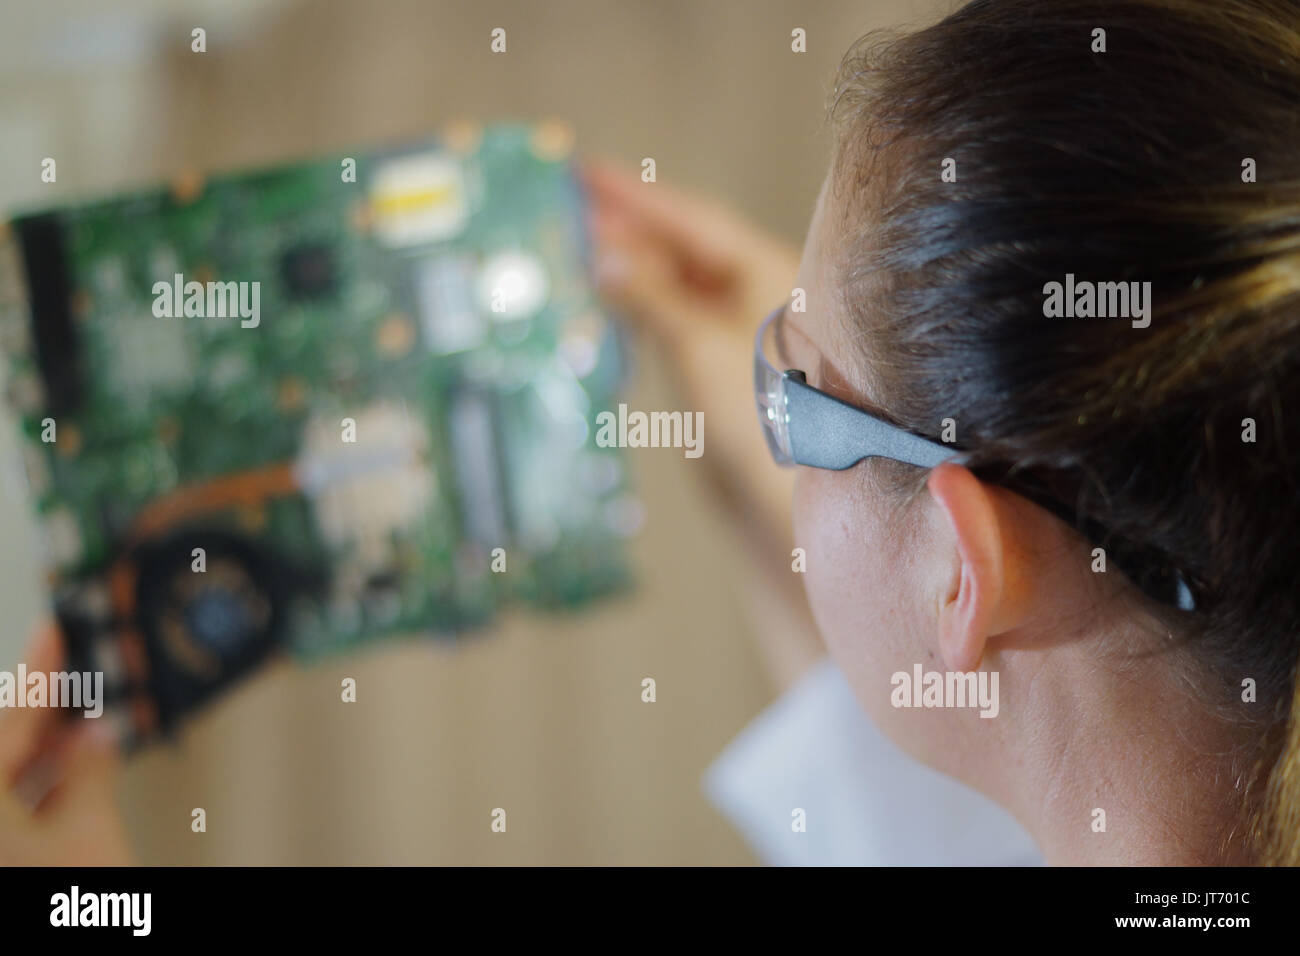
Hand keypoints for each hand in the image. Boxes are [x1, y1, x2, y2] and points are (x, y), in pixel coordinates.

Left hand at [0, 623, 133, 865]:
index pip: (9, 720)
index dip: (38, 670)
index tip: (54, 631)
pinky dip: (48, 785)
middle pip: (7, 746)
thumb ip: (92, 770)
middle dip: (47, 711)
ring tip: (90, 718)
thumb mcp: (90, 828)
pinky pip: (16, 808)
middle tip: (78, 670)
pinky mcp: (4, 854)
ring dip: (52, 750)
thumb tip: (98, 736)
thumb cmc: (63, 896)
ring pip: (11, 777)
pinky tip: (81, 766)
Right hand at [583, 161, 800, 541]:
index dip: (638, 196)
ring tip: (576, 250)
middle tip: (569, 211)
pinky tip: (607, 300)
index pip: (691, 220)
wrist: (783, 503)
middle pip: (681, 248)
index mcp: (763, 273)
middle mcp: (753, 296)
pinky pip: (673, 322)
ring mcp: (736, 333)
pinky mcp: (720, 369)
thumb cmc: (763, 420)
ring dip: (628, 269)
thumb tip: (605, 256)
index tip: (588, 174)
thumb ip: (651, 296)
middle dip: (627, 230)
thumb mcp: (698, 345)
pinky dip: (638, 307)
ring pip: (674, 286)